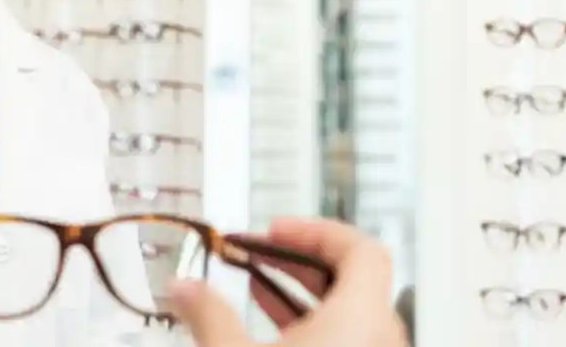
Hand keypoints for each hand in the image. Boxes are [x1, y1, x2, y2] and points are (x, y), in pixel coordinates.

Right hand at [170, 217, 407, 346]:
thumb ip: (209, 313)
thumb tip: (183, 287)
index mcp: (363, 319)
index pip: (363, 249)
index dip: (315, 231)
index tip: (276, 230)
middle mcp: (383, 338)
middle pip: (356, 278)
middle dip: (300, 260)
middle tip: (261, 251)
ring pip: (352, 314)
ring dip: (305, 296)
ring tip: (258, 287)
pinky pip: (350, 341)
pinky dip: (317, 327)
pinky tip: (273, 333)